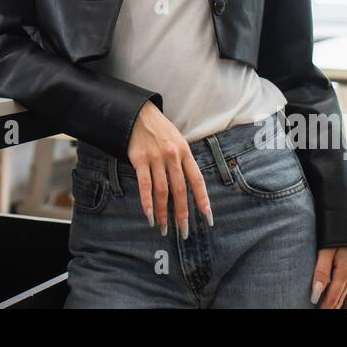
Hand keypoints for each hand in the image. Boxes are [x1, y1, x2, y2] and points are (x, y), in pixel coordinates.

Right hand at [126, 102, 211, 238]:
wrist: (139, 114)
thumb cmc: (160, 130)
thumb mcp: (178, 141)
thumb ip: (183, 162)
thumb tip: (190, 187)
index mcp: (185, 152)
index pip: (197, 180)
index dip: (203, 199)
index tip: (208, 217)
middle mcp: (172, 156)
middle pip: (179, 190)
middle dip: (182, 213)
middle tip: (184, 232)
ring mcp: (155, 158)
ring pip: (162, 190)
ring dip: (163, 212)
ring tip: (164, 228)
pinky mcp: (139, 160)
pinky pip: (144, 184)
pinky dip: (146, 201)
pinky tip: (149, 215)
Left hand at [311, 246, 346, 307]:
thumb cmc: (334, 233)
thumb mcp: (325, 250)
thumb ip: (321, 271)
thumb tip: (316, 293)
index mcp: (345, 271)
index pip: (333, 296)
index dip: (324, 306)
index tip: (316, 310)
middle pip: (340, 296)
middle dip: (329, 306)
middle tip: (318, 310)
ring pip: (343, 291)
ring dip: (333, 300)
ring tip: (322, 305)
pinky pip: (344, 284)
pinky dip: (337, 291)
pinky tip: (329, 293)